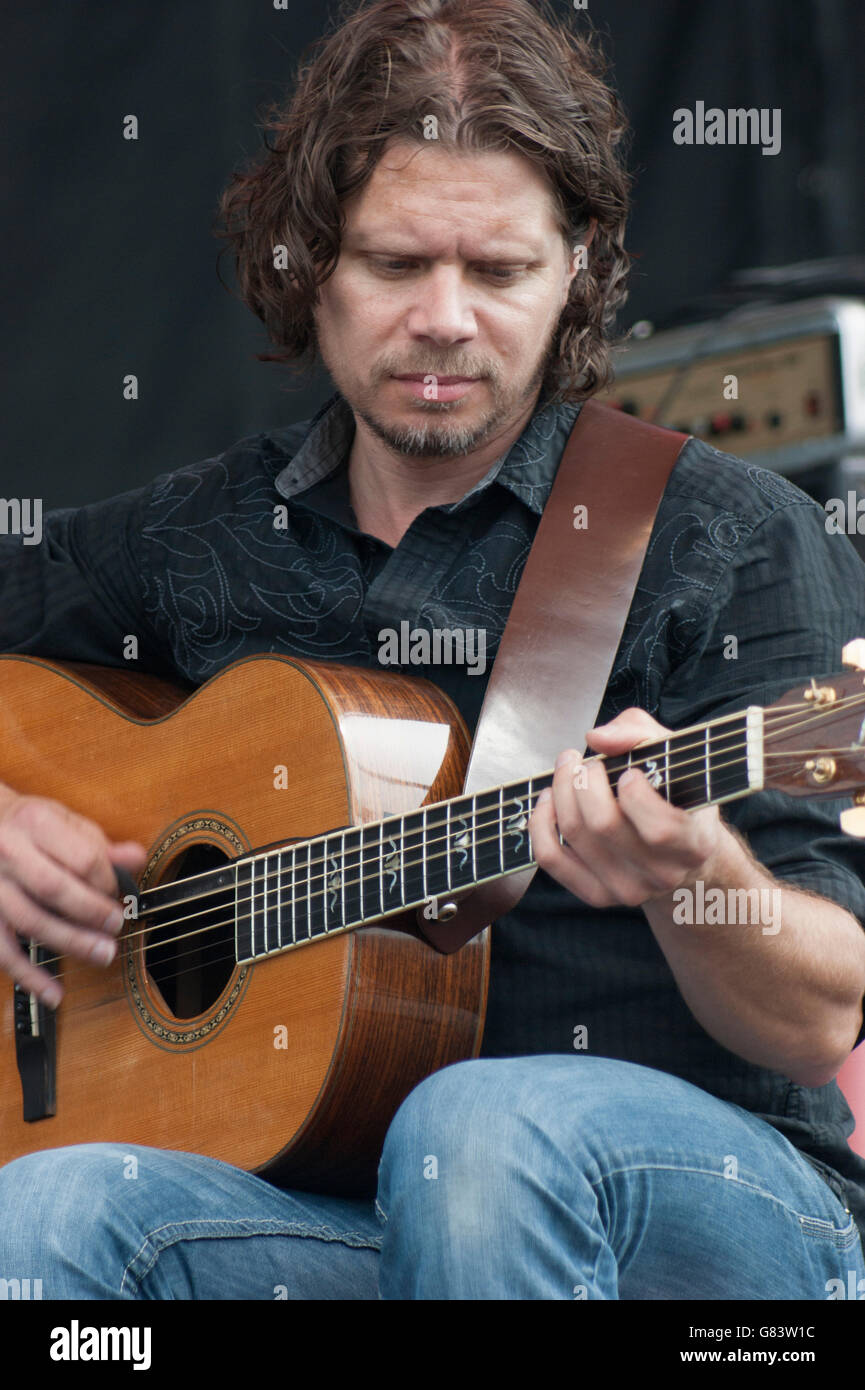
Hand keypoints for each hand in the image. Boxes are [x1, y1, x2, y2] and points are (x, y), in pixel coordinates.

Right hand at [0, 784, 147, 1004]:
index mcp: (36, 823)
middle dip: (92, 912)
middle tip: (117, 925)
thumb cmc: (28, 825)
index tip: (118, 891)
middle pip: (54, 889)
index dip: (107, 880)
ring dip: (71, 943)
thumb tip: (135, 858)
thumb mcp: (63, 820)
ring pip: (30, 921)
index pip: (82, 858)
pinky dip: (29, 976)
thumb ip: (98, 843)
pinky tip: (54, 993)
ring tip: (104, 954)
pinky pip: (4, 952)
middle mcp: (9, 852)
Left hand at [528, 708, 725, 907]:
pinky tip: (549, 799)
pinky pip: (552, 859)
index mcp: (693, 844)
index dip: (636, 795)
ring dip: (561, 792)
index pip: (660, 829)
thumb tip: (595, 738)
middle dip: (583, 781)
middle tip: (584, 761)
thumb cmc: (675, 793)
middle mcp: (663, 875)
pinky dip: (541, 823)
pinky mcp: (597, 896)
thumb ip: (640, 734)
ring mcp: (628, 890)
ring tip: (567, 770)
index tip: (628, 772)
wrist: (677, 851)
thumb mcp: (673, 755)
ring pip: (576, 836)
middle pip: (604, 825)